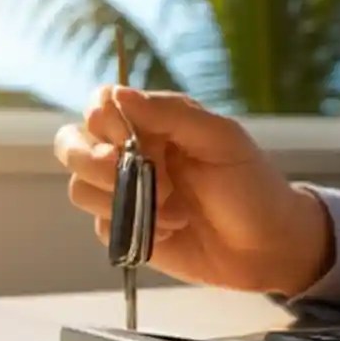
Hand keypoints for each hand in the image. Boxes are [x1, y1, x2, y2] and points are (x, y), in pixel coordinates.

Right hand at [55, 86, 333, 295]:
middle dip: (91, 162)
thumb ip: (170, 114)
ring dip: (121, 201)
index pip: (99, 106)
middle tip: (126, 175)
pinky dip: (132, 230)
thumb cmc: (251, 185)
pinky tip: (170, 232)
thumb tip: (116, 94)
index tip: (131, 142)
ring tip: (172, 211)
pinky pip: (101, 226)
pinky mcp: (127, 230)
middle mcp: (131, 152)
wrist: (268, 246)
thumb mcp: (221, 140)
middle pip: (71, 143)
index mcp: (154, 122)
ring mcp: (126, 193)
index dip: (105, 123)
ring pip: (79, 187)